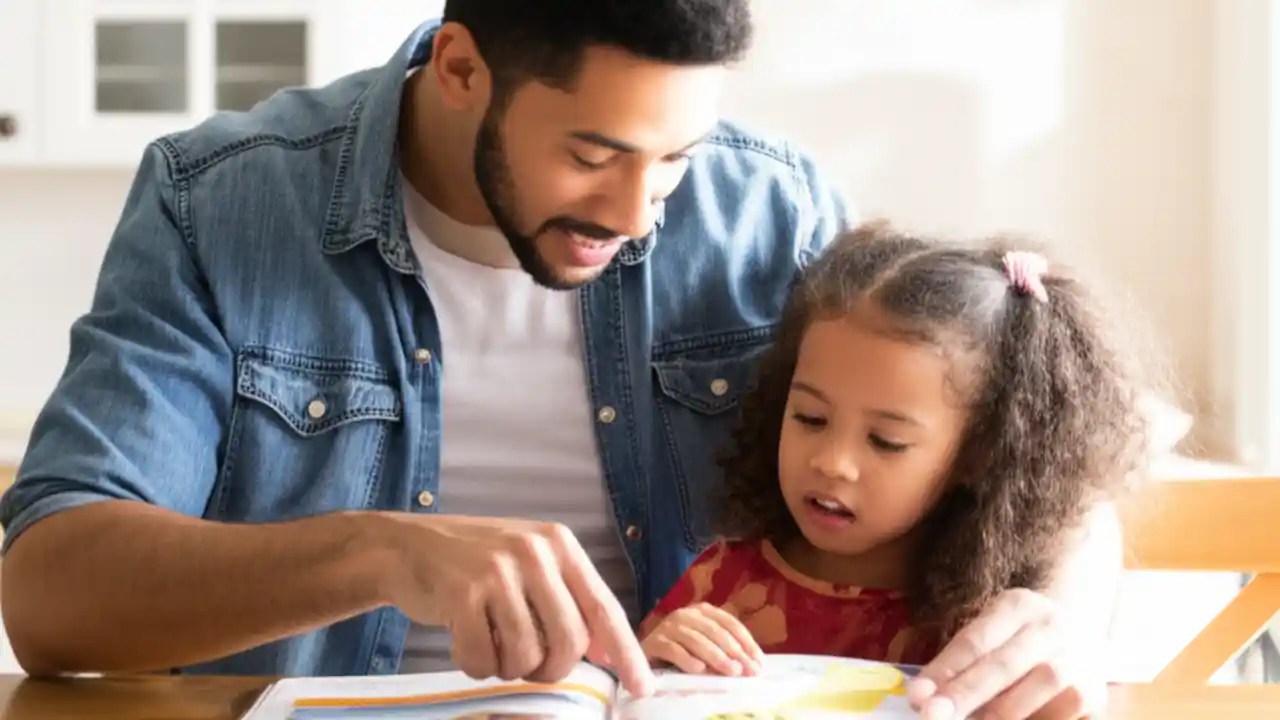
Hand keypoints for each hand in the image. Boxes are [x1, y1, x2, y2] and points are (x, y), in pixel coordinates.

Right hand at [382, 514, 653, 695]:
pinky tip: (463, 642)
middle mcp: (534, 552)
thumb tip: (606, 651)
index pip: (604, 607)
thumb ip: (566, 597)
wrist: (404, 546)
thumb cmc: (473, 561)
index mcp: (559, 545)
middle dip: (550, 669)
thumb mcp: (528, 562)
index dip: (625, 652)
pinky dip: (474, 665)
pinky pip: (482, 660)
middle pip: (569, 642)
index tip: (642, 687)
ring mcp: (498, 572)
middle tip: (527, 663)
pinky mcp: (461, 594)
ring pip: (527, 655)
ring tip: (490, 642)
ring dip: (507, 667)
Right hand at [640, 603, 763, 675]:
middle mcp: (686, 614)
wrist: (645, 655)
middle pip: (715, 631)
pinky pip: (674, 650)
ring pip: (696, 640)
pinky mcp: (654, 641)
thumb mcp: (706, 646)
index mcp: (703, 611)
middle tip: (748, 670)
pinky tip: (700, 670)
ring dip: (716, 657)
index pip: (730, 623)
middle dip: (735, 652)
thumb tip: (752, 664)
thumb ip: (725, 649)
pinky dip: (688, 660)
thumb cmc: (682, 652)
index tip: (759, 662)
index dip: (747, 642)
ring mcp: (668, 626)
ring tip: (731, 671)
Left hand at [906, 589, 1100, 719]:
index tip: (917, 695)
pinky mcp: (1098, 695)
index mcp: (1018, 605)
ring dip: (1004, 712)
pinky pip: (1066, 713)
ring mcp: (1082, 660)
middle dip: (966, 695)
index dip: (945, 671)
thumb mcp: (988, 634)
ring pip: (1045, 687)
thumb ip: (958, 662)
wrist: (1079, 636)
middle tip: (934, 715)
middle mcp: (1053, 627)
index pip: (976, 640)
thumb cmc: (1016, 641)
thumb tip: (923, 695)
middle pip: (1006, 665)